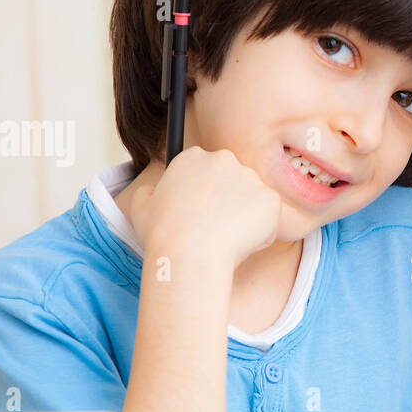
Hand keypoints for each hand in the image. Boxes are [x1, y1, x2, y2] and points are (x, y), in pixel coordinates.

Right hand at [128, 146, 281, 266]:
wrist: (190, 255)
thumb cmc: (163, 236)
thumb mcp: (141, 207)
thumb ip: (149, 192)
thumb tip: (154, 193)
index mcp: (193, 157)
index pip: (209, 171)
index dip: (208, 194)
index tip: (202, 211)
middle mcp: (224, 159)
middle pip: (234, 182)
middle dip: (230, 202)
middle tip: (214, 228)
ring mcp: (250, 177)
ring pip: (253, 202)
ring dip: (244, 219)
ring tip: (224, 239)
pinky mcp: (270, 199)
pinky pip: (270, 219)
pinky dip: (261, 234)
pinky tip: (240, 244)